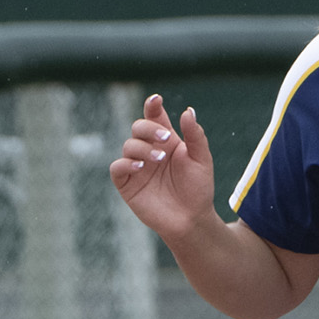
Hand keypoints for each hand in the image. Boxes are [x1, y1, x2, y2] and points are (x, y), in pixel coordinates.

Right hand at [109, 93, 215, 242]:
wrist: (192, 219)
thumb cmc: (198, 189)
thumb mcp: (202, 159)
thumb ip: (195, 135)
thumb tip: (187, 111)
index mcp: (166, 141)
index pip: (154, 117)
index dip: (152, 106)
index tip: (156, 100)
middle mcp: (149, 150)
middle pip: (138, 127)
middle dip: (149, 128)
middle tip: (166, 138)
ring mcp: (136, 167)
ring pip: (128, 145)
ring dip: (143, 148)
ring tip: (159, 159)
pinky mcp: (127, 184)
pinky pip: (117, 168)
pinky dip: (126, 164)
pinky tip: (140, 167)